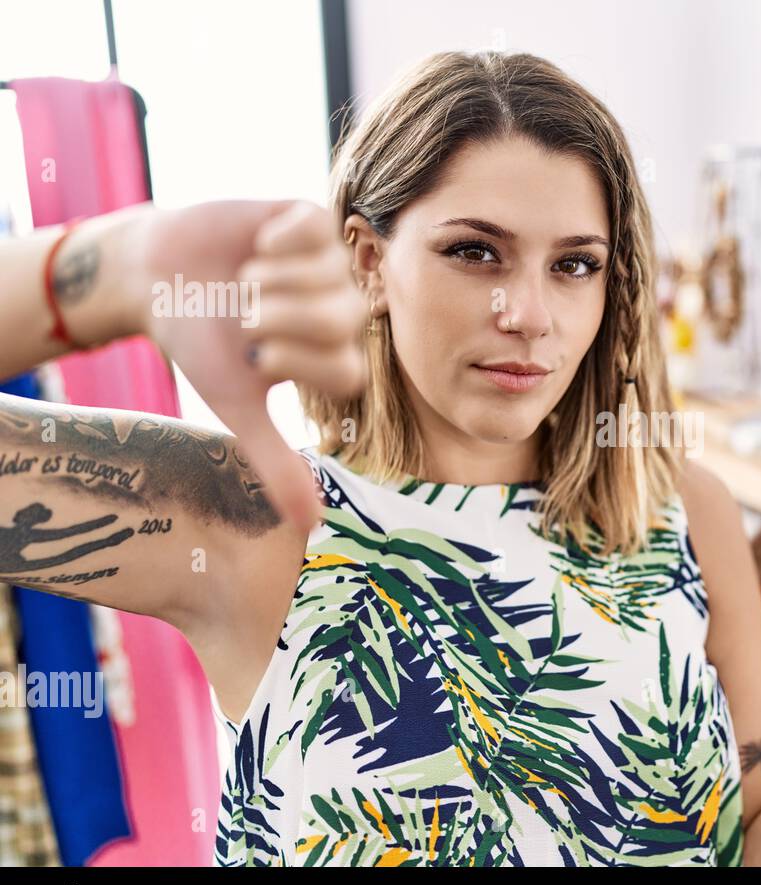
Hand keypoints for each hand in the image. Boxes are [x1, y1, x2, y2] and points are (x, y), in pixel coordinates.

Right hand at [135, 200, 367, 532]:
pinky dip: (273, 242)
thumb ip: (275, 463)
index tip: (255, 357)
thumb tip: (310, 529)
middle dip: (278, 320)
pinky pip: (313, 230)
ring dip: (270, 282)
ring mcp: (327, 264)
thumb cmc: (200, 346)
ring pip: (327, 276)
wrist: (155, 279)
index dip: (293, 362)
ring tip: (243, 281)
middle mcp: (339, 311)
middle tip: (244, 315)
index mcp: (333, 357)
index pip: (347, 370)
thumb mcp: (236, 406)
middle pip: (342, 322)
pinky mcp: (306, 220)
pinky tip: (254, 246)